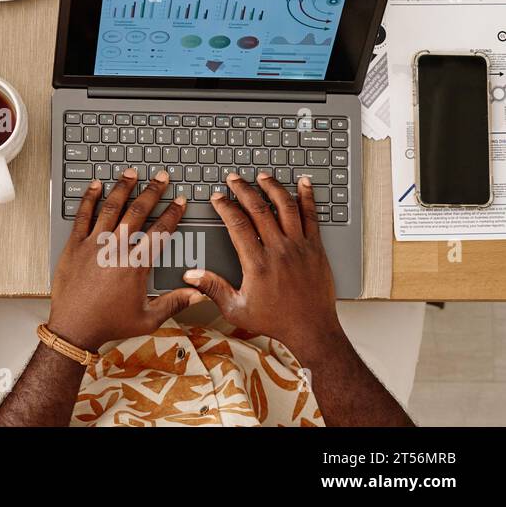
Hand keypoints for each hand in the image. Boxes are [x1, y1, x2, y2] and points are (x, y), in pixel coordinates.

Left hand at [48, 169, 202, 350]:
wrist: (74, 328)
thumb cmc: (110, 324)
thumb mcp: (148, 318)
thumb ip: (175, 303)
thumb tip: (199, 293)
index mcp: (135, 266)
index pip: (160, 232)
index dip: (172, 214)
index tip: (180, 201)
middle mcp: (115, 250)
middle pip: (137, 212)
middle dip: (152, 192)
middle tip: (161, 177)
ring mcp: (92, 245)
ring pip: (110, 208)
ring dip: (123, 188)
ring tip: (132, 173)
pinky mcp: (74, 245)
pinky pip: (82, 216)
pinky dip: (89, 199)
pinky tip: (96, 186)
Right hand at [183, 173, 345, 358]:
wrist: (312, 330)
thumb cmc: (275, 321)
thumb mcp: (236, 309)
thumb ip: (212, 288)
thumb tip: (190, 275)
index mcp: (257, 263)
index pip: (238, 225)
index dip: (225, 207)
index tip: (218, 197)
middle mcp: (279, 251)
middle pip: (259, 210)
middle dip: (244, 190)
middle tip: (234, 179)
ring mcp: (300, 247)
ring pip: (286, 207)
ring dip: (273, 188)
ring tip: (263, 176)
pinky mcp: (316, 248)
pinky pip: (312, 217)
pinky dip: (307, 198)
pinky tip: (303, 184)